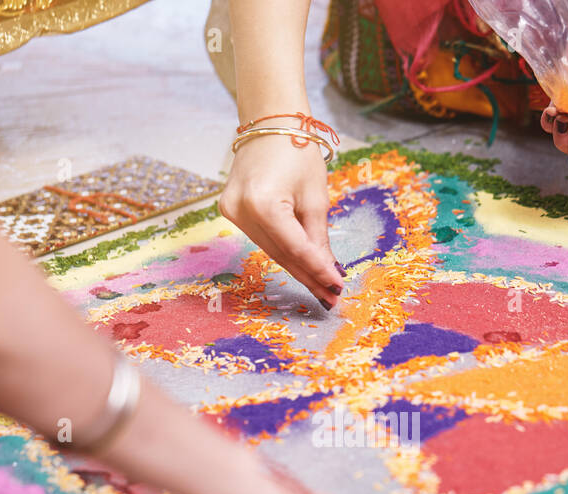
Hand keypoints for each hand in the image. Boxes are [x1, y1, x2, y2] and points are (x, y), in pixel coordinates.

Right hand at [220, 133, 344, 308]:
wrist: (269, 121)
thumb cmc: (298, 151)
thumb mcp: (315, 197)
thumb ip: (318, 239)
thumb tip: (328, 273)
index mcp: (263, 204)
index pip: (296, 248)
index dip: (317, 271)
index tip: (337, 288)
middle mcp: (241, 211)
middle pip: (280, 254)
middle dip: (308, 276)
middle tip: (330, 297)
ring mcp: (231, 212)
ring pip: (270, 250)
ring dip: (296, 267)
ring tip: (320, 286)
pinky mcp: (230, 210)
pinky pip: (262, 238)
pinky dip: (282, 250)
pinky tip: (301, 264)